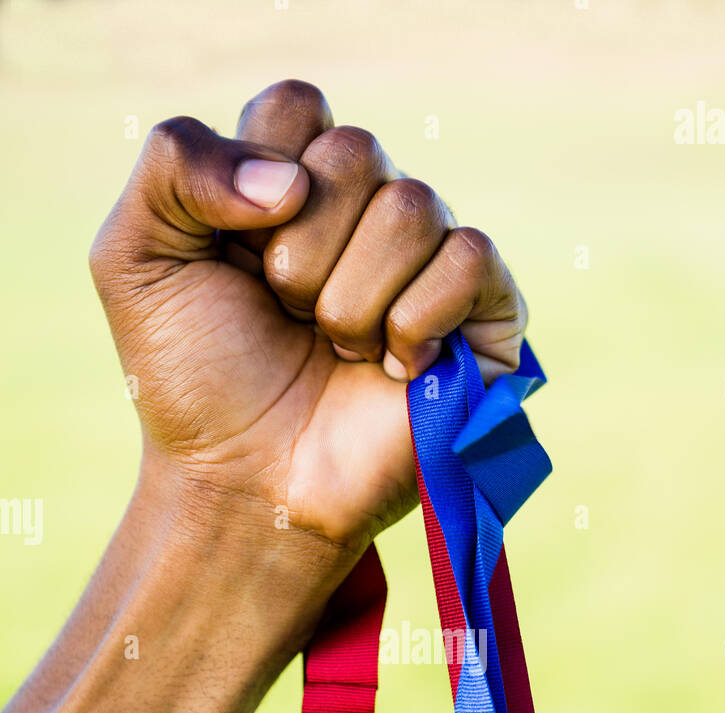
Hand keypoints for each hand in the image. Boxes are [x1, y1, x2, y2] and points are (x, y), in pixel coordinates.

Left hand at [90, 79, 526, 558]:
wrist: (247, 485)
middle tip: (286, 316)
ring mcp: (428, 262)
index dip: (260, 182)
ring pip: (412, 207)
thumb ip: (174, 165)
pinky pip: (470, 258)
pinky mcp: (483, 317)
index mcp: (292, 183)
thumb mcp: (135, 260)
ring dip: (351, 299)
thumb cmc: (196, 382)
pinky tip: (392, 367)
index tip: (238, 257)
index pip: (298, 108)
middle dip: (301, 253)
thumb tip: (292, 177)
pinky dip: (416, 319)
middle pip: (355, 153)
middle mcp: (367, 211)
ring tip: (335, 350)